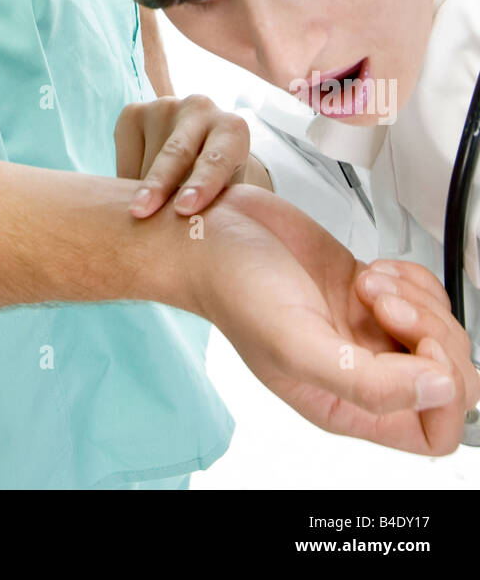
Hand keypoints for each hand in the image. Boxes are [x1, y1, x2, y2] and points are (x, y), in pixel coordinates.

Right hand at [116, 95, 250, 217]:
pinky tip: (134, 193)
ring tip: (142, 218)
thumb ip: (222, 209)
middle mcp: (200, 109)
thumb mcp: (229, 193)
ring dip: (141, 192)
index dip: (202, 184)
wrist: (197, 148)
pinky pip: (124, 157)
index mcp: (232, 130)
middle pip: (175, 152)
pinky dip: (126, 181)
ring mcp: (163, 107)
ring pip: (146, 161)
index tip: (184, 208)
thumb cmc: (217, 182)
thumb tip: (206, 238)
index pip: (217, 159)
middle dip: (157, 183)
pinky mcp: (133, 112)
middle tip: (140, 211)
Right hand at [172, 182, 479, 454]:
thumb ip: (368, 383)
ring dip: (416, 296)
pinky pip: (424, 294)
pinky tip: (373, 270)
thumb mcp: (295, 344)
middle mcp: (362, 372)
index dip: (442, 387)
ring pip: (439, 331)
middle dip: (430, 331)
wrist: (213, 232)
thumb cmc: (235, 288)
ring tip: (369, 283)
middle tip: (382, 303)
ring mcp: (367, 330)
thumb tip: (439, 389)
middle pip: (448, 376)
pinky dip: (411, 276)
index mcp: (345, 403)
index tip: (413, 345)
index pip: (435, 429)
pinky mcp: (369, 290)